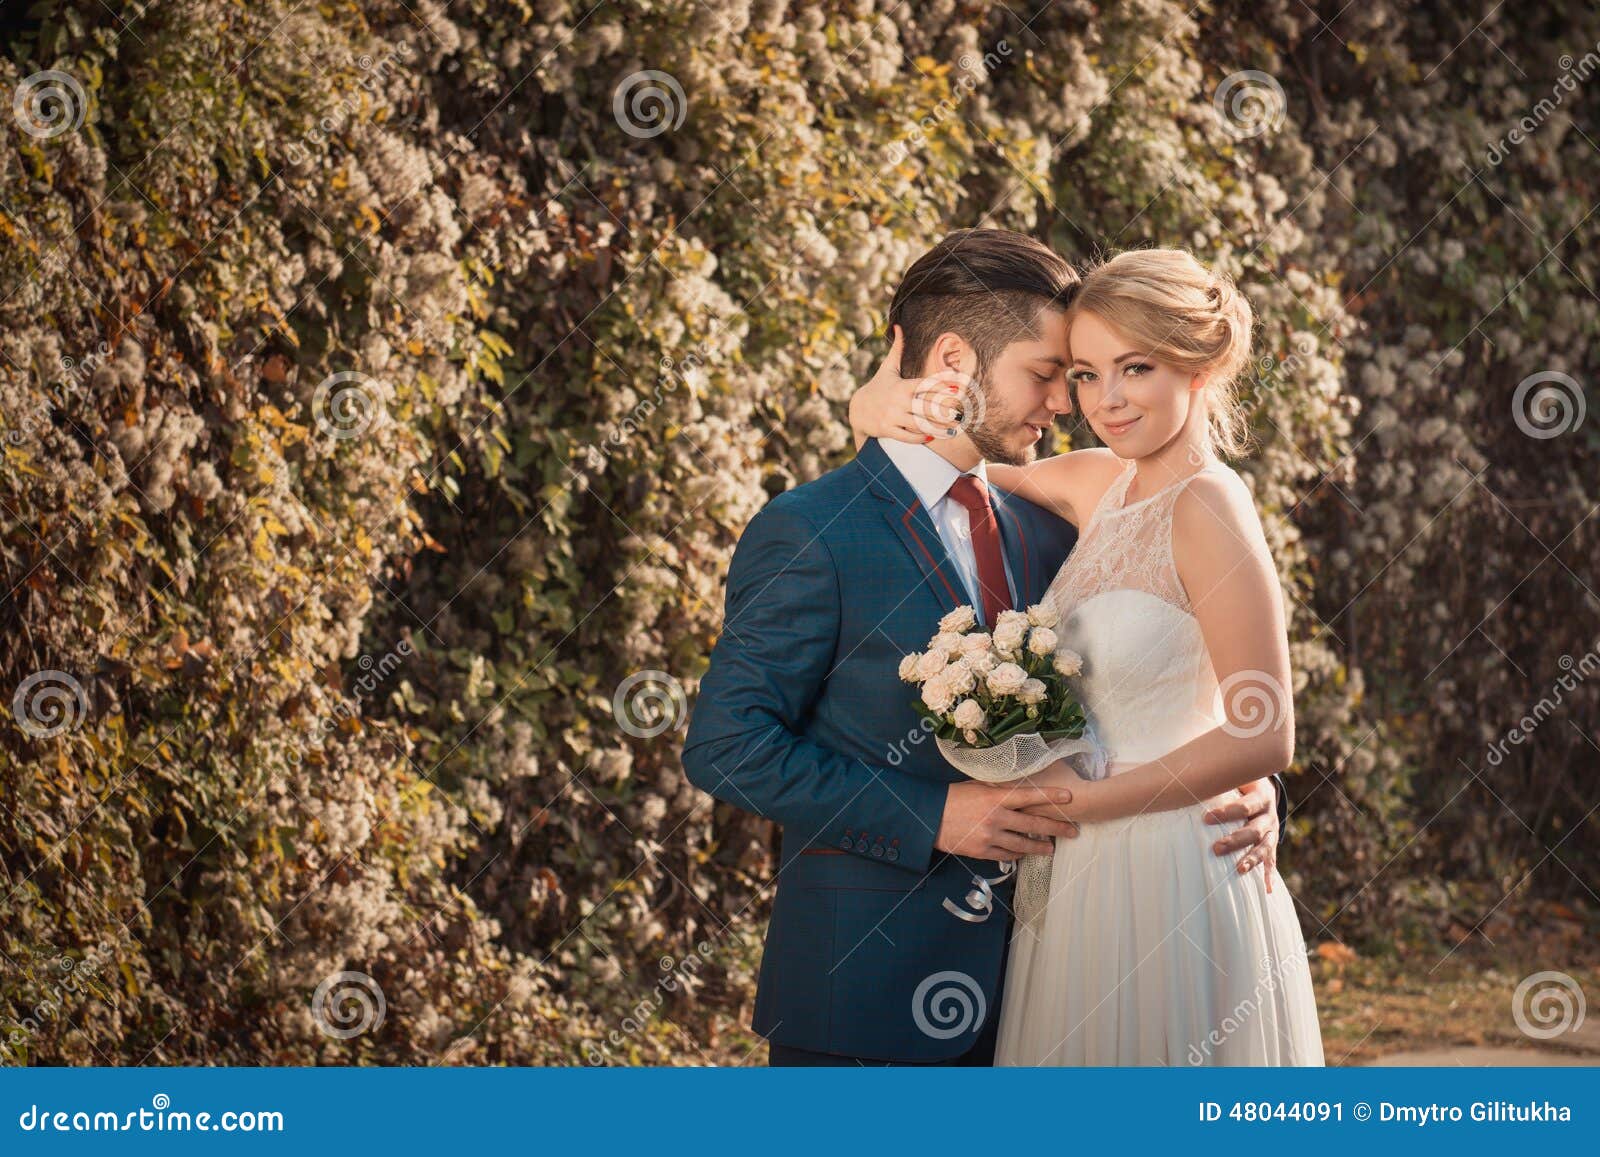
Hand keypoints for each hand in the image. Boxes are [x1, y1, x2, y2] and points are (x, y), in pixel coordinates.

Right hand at [849, 325, 967, 444]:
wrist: (856, 409)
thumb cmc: (878, 387)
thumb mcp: (887, 368)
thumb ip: (897, 349)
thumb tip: (899, 326)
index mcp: (902, 385)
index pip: (926, 384)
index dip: (943, 384)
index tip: (958, 386)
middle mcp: (898, 401)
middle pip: (926, 406)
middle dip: (944, 411)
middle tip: (961, 414)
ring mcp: (892, 416)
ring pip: (919, 424)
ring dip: (937, 428)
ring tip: (952, 430)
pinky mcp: (887, 430)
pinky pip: (907, 436)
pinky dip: (919, 437)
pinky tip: (932, 436)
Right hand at [934, 781, 1080, 861]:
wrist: (928, 817)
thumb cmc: (953, 797)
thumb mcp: (977, 787)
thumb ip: (999, 790)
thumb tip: (1020, 790)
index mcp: (995, 798)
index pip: (1030, 796)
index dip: (1052, 796)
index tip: (1070, 797)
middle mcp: (996, 818)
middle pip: (1033, 825)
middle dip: (1056, 828)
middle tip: (1073, 831)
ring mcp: (990, 837)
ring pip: (1023, 844)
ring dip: (1040, 847)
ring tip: (1052, 849)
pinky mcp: (982, 851)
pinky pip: (1006, 855)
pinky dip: (1018, 854)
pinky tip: (1025, 852)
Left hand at [1204, 776, 1279, 889]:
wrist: (1263, 789)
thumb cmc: (1240, 783)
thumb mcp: (1235, 777)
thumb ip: (1217, 777)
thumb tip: (1185, 777)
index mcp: (1261, 797)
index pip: (1245, 806)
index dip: (1227, 813)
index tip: (1205, 819)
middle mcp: (1269, 815)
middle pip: (1254, 830)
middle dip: (1235, 841)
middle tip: (1215, 849)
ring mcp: (1272, 832)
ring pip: (1264, 847)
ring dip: (1251, 859)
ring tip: (1239, 870)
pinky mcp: (1271, 844)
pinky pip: (1272, 861)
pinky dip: (1269, 876)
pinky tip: (1267, 890)